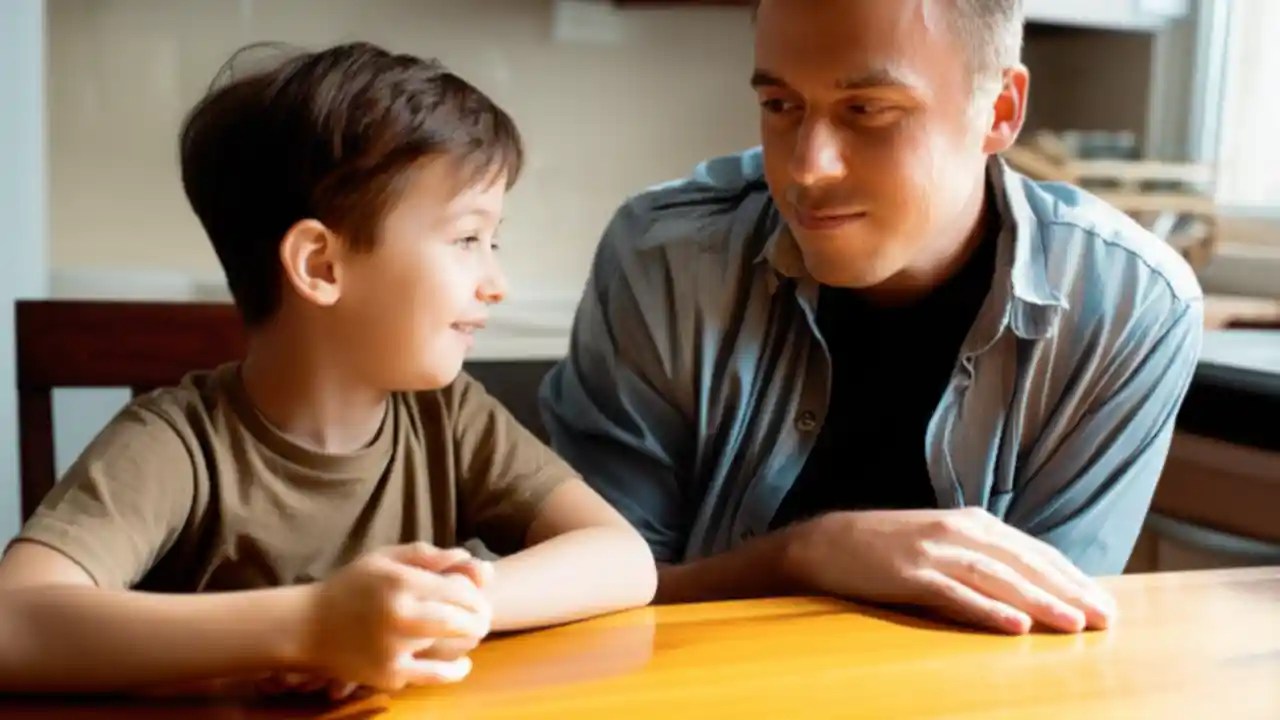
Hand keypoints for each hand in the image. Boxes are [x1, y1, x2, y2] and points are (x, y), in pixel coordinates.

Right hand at [301, 543, 493, 691]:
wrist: (308, 628)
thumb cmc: (350, 587)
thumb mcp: (383, 558)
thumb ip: (426, 555)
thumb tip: (466, 558)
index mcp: (402, 582)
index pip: (459, 590)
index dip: (477, 595)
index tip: (480, 598)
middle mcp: (401, 615)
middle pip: (461, 619)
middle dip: (480, 619)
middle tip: (484, 619)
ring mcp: (396, 647)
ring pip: (450, 645)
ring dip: (467, 640)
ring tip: (472, 634)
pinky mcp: (389, 673)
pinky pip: (434, 675)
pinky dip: (455, 671)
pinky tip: (463, 665)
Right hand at [788, 508, 1116, 633]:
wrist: (828, 543)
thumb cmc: (890, 548)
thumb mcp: (943, 543)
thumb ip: (983, 558)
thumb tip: (1030, 587)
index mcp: (973, 523)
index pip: (1035, 552)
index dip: (1073, 577)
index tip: (1104, 603)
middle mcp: (960, 532)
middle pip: (1026, 563)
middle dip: (1070, 591)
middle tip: (1105, 618)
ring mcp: (935, 552)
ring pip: (999, 578)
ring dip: (1040, 601)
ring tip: (1074, 624)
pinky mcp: (911, 574)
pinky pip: (956, 594)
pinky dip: (987, 610)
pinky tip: (1014, 625)